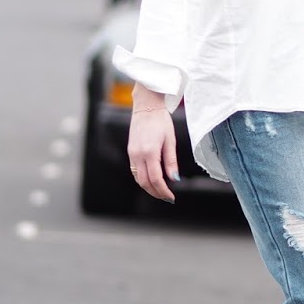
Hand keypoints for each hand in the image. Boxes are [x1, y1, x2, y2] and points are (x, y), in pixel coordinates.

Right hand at [127, 85, 179, 201]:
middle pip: (144, 182)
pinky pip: (134, 171)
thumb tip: (174, 179)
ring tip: (160, 191)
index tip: (171, 197)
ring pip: (137, 178)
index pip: (155, 179)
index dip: (163, 191)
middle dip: (155, 193)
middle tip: (167, 197)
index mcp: (150, 152)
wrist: (146, 106)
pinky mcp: (130, 151)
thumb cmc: (161, 121)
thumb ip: (171, 161)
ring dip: (148, 187)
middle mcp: (138, 155)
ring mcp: (132, 153)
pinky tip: (151, 180)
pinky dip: (142, 179)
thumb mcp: (170, 140)